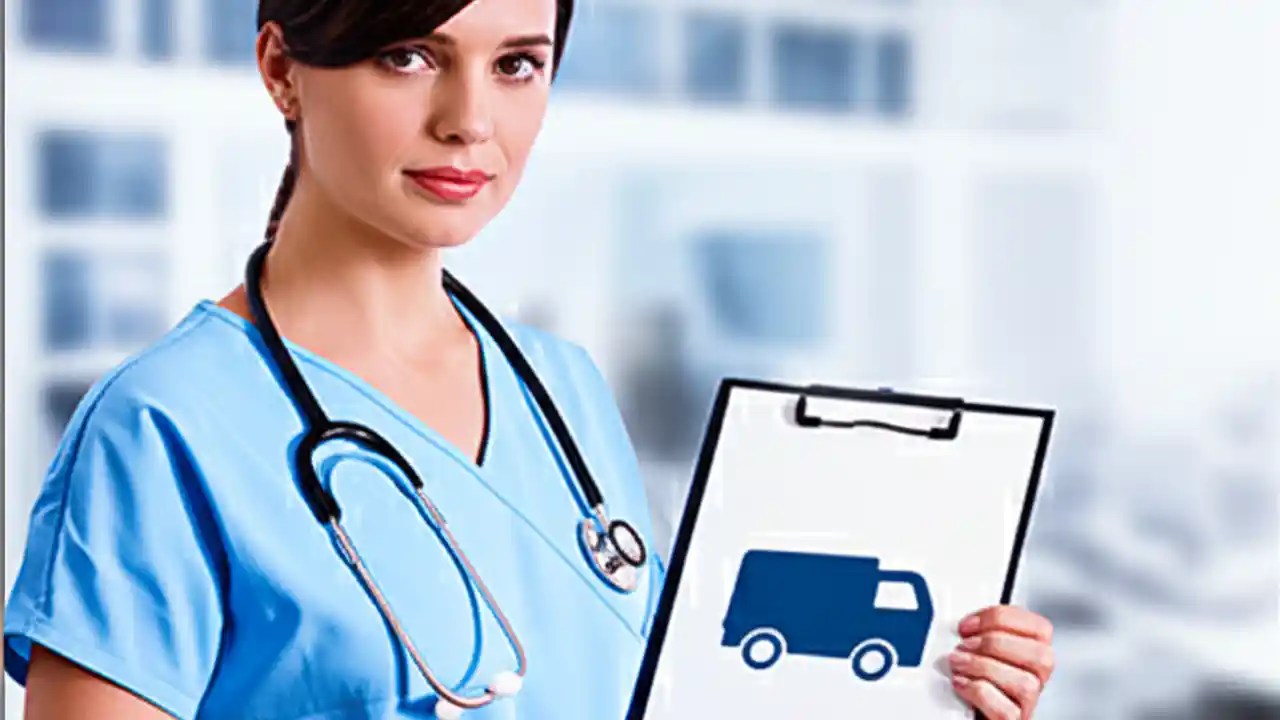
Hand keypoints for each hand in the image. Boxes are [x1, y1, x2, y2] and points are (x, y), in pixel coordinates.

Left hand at [948, 605, 1054, 719]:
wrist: (958, 710)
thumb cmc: (969, 676)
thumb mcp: (978, 648)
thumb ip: (981, 632)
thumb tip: (965, 624)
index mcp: (1032, 653)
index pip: (1040, 628)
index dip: (1002, 619)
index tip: (969, 624)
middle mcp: (1035, 679)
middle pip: (1041, 656)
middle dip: (994, 643)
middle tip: (965, 644)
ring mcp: (1027, 704)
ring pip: (1026, 684)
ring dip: (984, 667)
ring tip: (958, 663)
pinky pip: (1006, 711)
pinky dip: (978, 692)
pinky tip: (961, 683)